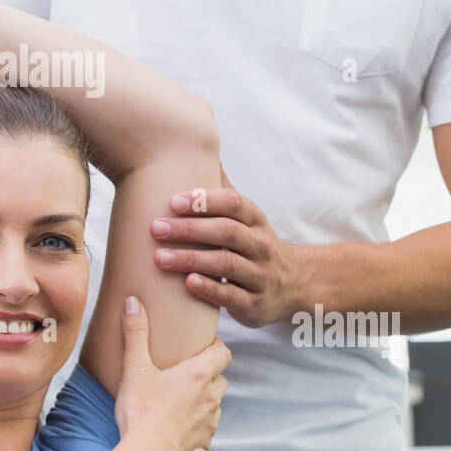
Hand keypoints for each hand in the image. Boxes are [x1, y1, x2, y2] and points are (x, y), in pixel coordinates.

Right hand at [114, 297, 230, 450]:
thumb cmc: (143, 413)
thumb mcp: (135, 369)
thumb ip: (135, 333)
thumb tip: (133, 301)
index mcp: (200, 375)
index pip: (224, 352)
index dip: (215, 347)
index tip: (201, 346)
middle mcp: (212, 397)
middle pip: (220, 378)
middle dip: (208, 374)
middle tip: (185, 373)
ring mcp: (211, 424)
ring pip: (214, 406)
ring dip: (202, 402)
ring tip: (178, 402)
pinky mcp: (204, 446)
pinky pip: (205, 431)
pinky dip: (195, 427)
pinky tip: (175, 429)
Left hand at [149, 162, 299, 327]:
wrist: (294, 285)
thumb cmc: (254, 243)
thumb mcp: (246, 216)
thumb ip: (222, 188)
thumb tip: (197, 145)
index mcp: (255, 219)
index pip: (233, 203)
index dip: (203, 201)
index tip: (172, 201)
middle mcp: (261, 245)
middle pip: (226, 231)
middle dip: (189, 229)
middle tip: (155, 228)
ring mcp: (260, 275)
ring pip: (227, 264)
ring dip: (191, 259)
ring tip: (159, 257)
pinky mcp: (255, 305)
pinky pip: (232, 296)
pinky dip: (210, 289)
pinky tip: (187, 283)